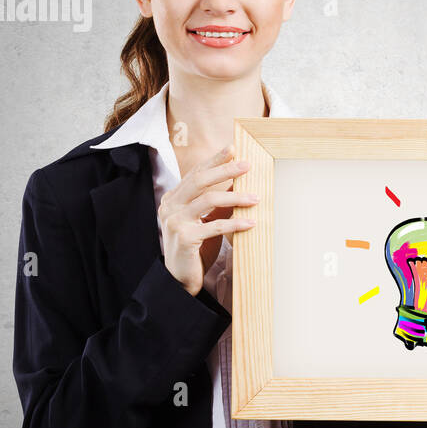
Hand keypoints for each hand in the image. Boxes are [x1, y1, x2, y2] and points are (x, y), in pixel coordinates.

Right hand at [157, 145, 258, 296]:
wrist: (180, 278)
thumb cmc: (195, 247)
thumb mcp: (206, 220)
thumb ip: (217, 203)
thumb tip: (239, 182)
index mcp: (173, 199)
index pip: (195, 173)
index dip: (214, 160)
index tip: (232, 149)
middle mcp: (170, 207)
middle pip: (200, 181)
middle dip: (225, 170)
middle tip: (247, 165)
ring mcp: (174, 222)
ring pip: (208, 200)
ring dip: (235, 197)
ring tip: (256, 197)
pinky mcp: (184, 238)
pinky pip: (214, 226)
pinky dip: (235, 223)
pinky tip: (251, 222)